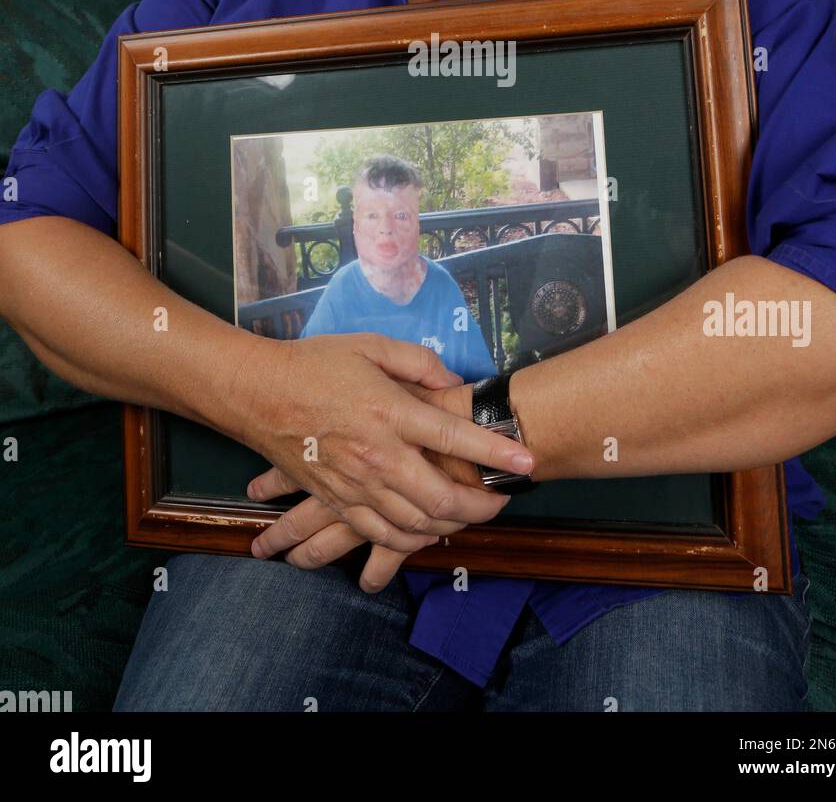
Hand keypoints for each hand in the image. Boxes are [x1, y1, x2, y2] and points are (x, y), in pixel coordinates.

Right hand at [236, 335, 532, 554]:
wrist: (257, 393)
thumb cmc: (316, 364)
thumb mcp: (371, 345)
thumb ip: (419, 362)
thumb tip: (452, 384)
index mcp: (390, 410)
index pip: (455, 437)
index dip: (496, 451)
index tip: (527, 460)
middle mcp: (377, 454)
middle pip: (441, 497)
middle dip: (481, 504)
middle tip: (502, 498)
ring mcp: (356, 484)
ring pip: (415, 523)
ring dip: (451, 525)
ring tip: (472, 515)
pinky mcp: (337, 500)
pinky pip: (380, 534)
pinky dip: (410, 541)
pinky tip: (427, 532)